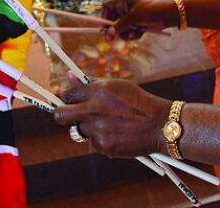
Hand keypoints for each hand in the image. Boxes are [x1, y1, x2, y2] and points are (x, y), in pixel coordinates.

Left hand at [53, 77, 169, 157]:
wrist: (159, 125)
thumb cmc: (138, 102)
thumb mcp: (116, 86)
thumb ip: (91, 83)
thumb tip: (69, 74)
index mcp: (98, 91)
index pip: (68, 94)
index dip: (68, 98)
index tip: (70, 101)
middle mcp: (95, 110)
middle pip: (61, 115)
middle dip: (60, 115)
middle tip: (66, 115)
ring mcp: (98, 130)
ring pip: (80, 130)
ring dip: (89, 127)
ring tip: (109, 124)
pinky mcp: (103, 146)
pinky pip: (94, 142)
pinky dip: (102, 139)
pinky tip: (118, 134)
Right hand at [101, 0, 175, 39]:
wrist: (166, 16)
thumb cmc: (150, 11)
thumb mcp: (134, 17)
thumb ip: (121, 25)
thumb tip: (109, 33)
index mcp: (123, 2)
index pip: (107, 7)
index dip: (104, 16)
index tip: (105, 26)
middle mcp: (124, 10)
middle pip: (112, 21)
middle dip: (114, 30)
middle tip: (111, 39)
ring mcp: (130, 19)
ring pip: (120, 30)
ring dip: (126, 34)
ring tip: (135, 33)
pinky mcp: (135, 27)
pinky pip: (128, 34)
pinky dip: (134, 35)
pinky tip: (142, 32)